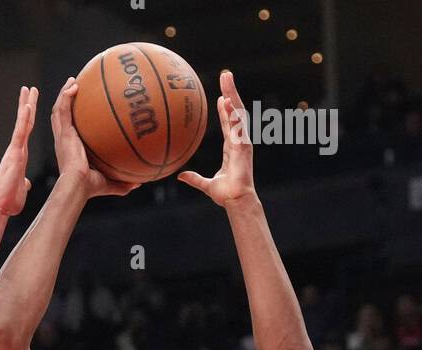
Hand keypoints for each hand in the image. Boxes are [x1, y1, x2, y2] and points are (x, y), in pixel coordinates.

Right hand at [0, 86, 36, 217]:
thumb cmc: (8, 201)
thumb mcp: (20, 190)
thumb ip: (23, 183)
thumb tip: (26, 184)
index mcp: (19, 156)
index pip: (25, 133)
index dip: (28, 118)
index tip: (30, 105)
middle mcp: (16, 150)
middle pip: (23, 123)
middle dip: (27, 105)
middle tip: (31, 89)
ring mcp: (14, 150)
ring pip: (22, 123)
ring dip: (25, 105)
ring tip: (29, 90)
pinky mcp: (14, 154)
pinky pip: (20, 133)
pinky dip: (24, 119)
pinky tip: (28, 106)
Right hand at [52, 78, 140, 198]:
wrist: (78, 185)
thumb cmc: (90, 188)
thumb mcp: (110, 183)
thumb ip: (123, 183)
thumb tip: (139, 184)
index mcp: (72, 149)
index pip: (71, 130)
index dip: (73, 119)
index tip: (81, 109)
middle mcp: (65, 140)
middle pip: (62, 116)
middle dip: (66, 101)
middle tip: (74, 87)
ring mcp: (62, 135)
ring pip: (59, 110)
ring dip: (64, 94)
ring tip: (72, 81)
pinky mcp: (62, 132)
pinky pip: (62, 110)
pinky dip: (66, 96)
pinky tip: (74, 85)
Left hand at [178, 70, 255, 205]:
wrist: (235, 200)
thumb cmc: (225, 194)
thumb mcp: (206, 184)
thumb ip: (194, 179)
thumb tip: (180, 176)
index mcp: (232, 146)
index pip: (228, 122)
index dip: (225, 109)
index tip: (220, 96)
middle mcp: (239, 139)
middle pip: (235, 111)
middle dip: (231, 92)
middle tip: (225, 75)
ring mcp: (242, 140)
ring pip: (238, 112)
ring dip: (233, 93)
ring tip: (227, 78)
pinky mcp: (243, 145)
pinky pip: (238, 124)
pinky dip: (233, 112)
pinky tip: (227, 100)